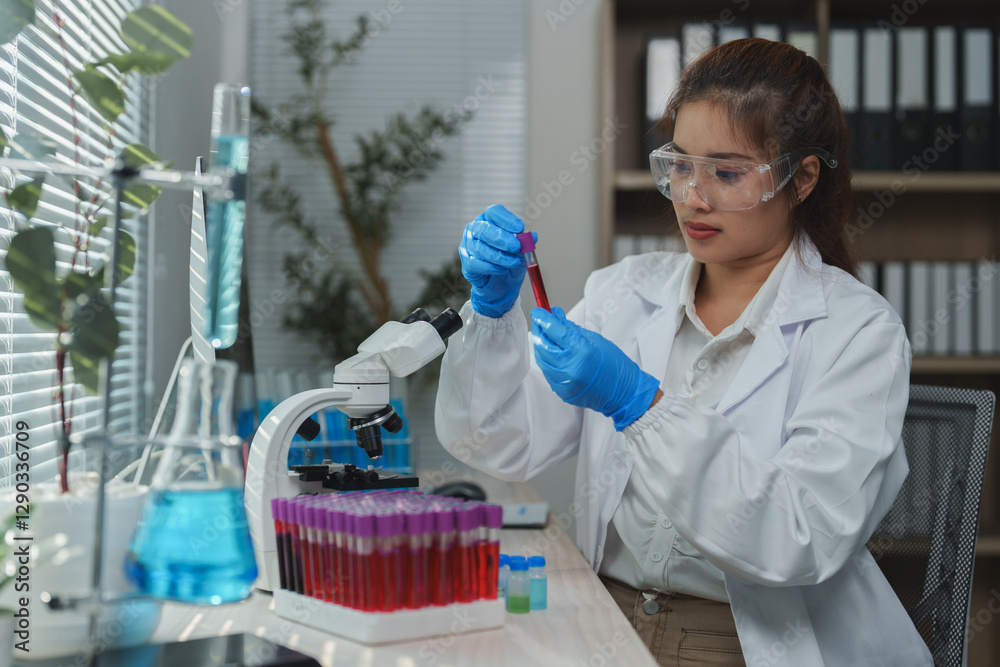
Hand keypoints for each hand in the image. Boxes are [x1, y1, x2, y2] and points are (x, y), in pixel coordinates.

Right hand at [459, 205, 534, 317]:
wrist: (502, 282)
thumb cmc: (509, 258)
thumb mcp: (521, 249)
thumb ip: (526, 242)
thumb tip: (532, 237)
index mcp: (488, 219)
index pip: (493, 213)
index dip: (506, 219)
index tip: (520, 228)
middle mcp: (475, 229)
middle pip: (484, 229)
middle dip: (502, 239)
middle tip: (516, 247)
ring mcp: (468, 245)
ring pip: (480, 248)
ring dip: (499, 256)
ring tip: (514, 262)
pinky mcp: (466, 262)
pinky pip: (476, 263)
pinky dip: (491, 267)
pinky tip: (502, 269)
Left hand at [531, 307, 659, 430]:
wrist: (623, 393)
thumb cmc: (615, 366)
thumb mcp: (596, 340)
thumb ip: (573, 329)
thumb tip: (557, 317)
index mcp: (580, 351)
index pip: (554, 330)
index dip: (543, 319)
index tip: (538, 312)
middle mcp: (569, 368)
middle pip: (543, 345)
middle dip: (539, 331)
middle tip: (539, 321)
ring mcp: (563, 381)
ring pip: (541, 359)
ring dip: (541, 345)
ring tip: (545, 336)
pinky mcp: (561, 391)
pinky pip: (547, 371)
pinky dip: (547, 360)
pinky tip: (552, 353)